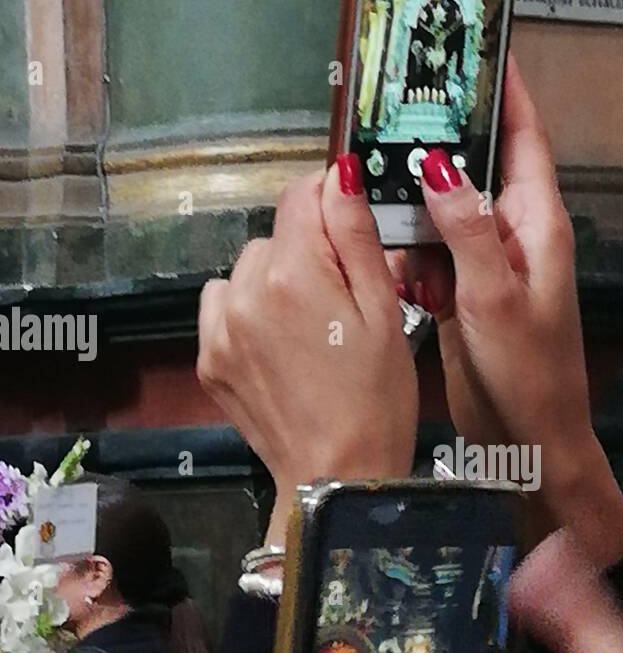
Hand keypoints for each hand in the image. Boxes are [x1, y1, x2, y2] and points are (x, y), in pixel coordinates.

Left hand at [197, 159, 418, 545]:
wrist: (336, 476)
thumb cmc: (377, 402)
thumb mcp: (384, 313)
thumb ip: (357, 237)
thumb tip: (340, 175)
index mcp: (293, 275)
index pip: (301, 195)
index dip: (330, 198)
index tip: (351, 220)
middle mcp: (244, 292)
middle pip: (274, 237)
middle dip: (307, 252)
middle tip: (344, 299)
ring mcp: (219, 329)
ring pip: (246, 270)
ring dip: (274, 283)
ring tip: (310, 327)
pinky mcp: (208, 359)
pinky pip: (224, 308)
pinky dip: (248, 314)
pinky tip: (280, 346)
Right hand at [390, 58, 622, 567]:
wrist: (526, 442)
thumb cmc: (529, 374)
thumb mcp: (496, 296)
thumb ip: (469, 228)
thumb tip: (438, 162)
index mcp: (538, 224)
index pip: (525, 137)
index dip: (505, 89)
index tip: (480, 40)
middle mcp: (515, 233)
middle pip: (475, 165)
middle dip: (438, 137)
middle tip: (394, 98)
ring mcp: (487, 262)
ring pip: (442, 208)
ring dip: (413, 202)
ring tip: (375, 176)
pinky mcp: (463, 292)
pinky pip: (429, 252)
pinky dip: (407, 251)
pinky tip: (387, 256)